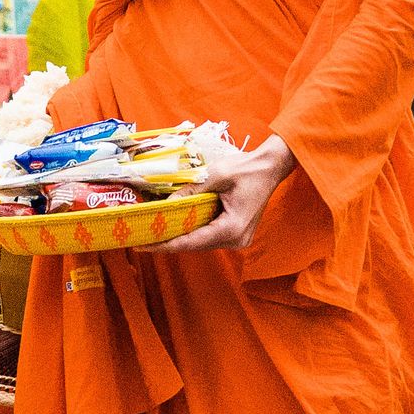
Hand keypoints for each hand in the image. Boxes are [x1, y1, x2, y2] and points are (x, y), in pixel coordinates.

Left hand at [153, 135, 294, 252]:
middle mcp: (236, 239)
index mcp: (232, 227)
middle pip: (196, 246)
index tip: (145, 246)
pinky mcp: (237, 234)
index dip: (166, 245)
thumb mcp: (215, 175)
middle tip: (143, 239)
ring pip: (202, 243)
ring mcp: (238, 239)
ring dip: (181, 238)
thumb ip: (191, 191)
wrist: (270, 167)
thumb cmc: (246, 168)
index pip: (192, 242)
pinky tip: (176, 226)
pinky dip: (194, 232)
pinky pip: (210, 237)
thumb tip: (166, 204)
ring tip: (155, 234)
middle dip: (170, 242)